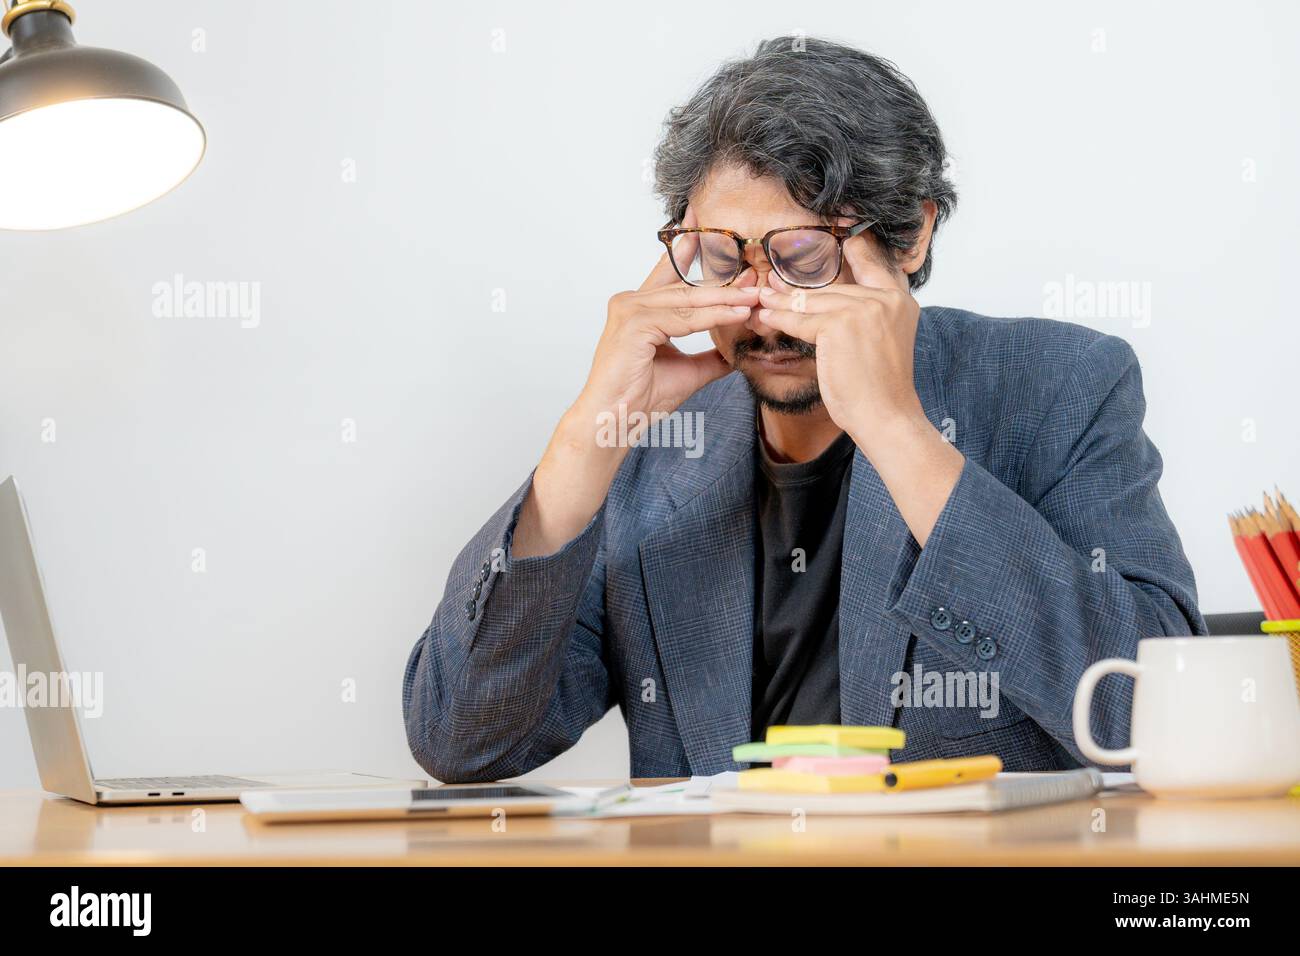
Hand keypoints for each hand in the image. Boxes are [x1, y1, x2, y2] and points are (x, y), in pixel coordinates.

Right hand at [513, 216, 756, 557]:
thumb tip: (739, 354)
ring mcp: (629, 309)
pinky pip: (684, 318)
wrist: (615, 421)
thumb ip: (711, 357)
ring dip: (726, 300)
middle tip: (755, 277)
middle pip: (686, 287)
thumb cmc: (641, 399)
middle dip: (724, 284)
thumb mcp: (688, 371)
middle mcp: (630, 302)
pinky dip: (714, 317)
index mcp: (638, 308)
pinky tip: (739, 314)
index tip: (718, 237)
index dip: (692, 251)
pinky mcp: (633, 323)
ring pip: (688, 301)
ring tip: (755, 298)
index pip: (670, 274)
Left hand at [755, 236, 923, 453]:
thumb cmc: (879, 389)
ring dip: (783, 301)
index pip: (873, 263)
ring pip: (813, 301)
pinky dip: (780, 319)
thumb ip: (864, 316)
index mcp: (900, 301)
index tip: (844, 216)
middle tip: (774, 280)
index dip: (857, 243)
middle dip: (799, 287)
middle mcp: (886, 299)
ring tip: (763, 298)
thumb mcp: (879, 342)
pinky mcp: (840, 324)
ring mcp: (864, 309)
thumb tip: (823, 302)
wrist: (886, 417)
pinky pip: (801, 318)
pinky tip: (765, 316)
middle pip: (834, 287)